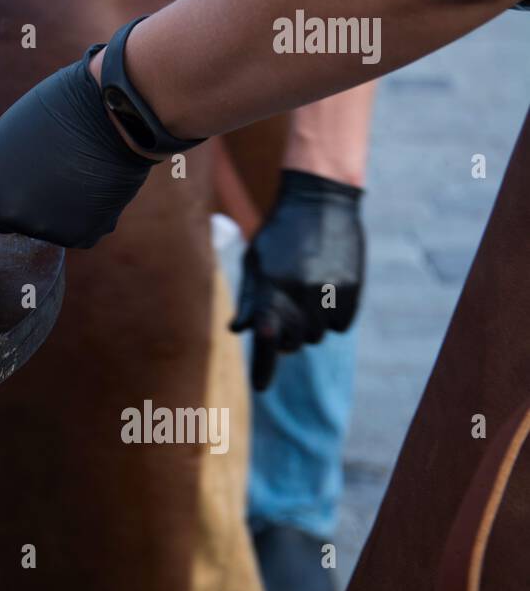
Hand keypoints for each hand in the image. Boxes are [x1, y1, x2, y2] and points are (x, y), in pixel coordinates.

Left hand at [0, 49, 155, 247]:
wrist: (111, 111)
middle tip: (42, 177)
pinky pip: (74, 229)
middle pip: (5, 221)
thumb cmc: (58, 109)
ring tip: (74, 173)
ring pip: (43, 226)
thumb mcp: (7, 136)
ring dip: (53, 209)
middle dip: (19, 206)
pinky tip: (92, 186)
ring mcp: (40, 227)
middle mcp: (3, 212)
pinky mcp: (77, 236)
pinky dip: (82, 214)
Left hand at [230, 170, 364, 389]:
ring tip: (306, 297)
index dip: (263, 365)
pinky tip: (326, 293)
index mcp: (270, 285)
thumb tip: (238, 330)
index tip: (260, 390)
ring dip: (310, 328)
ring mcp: (328, 291)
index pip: (265, 336)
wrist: (320, 200)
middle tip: (285, 319)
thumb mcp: (256, 260)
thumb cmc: (280, 233)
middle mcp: (299, 292)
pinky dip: (333, 319)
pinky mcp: (352, 289)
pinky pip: (341, 326)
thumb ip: (250, 298)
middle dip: (287, 339)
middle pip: (294, 343)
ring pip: (318, 337)